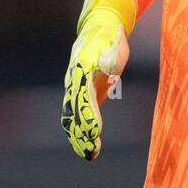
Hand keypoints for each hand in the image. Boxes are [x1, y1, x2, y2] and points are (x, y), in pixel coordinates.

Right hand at [61, 0, 132, 159]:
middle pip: (74, 110)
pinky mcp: (78, 98)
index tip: (94, 130)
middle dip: (82, 129)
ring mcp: (73, 90)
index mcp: (82, 68)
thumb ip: (115, 46)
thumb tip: (115, 48)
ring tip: (90, 155)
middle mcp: (74, 81)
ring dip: (78, 137)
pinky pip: (74, 119)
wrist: (96, 33)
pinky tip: (89, 152)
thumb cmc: (110, 38)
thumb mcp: (116, 39)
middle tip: (91, 147)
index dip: (87, 113)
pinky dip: (79, 136)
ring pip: (71, 117)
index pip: (83, 95)